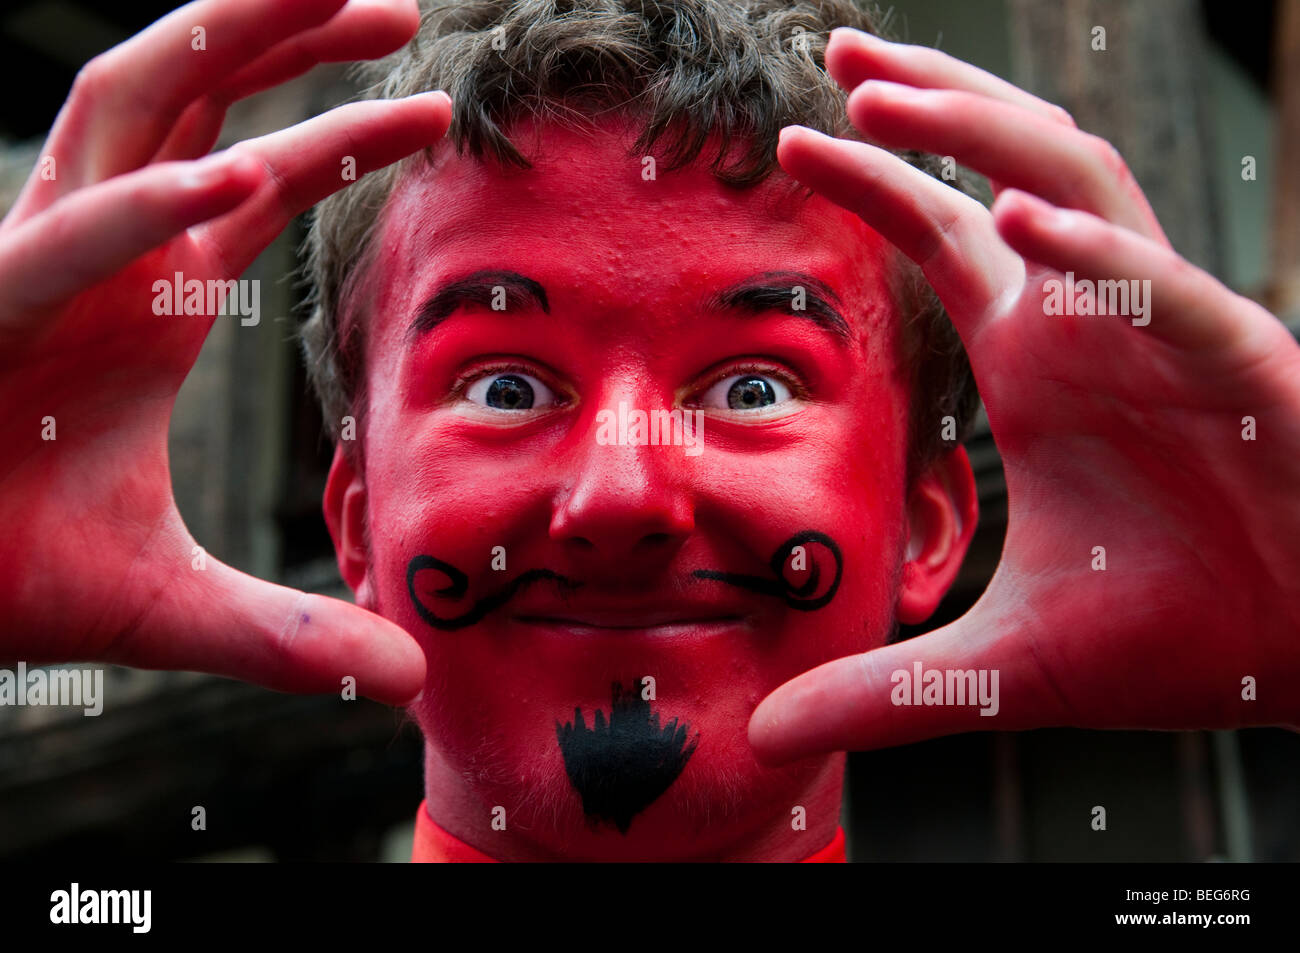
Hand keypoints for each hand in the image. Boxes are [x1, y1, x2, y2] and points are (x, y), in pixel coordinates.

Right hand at [0, 0, 449, 703]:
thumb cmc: (6, 570)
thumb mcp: (172, 605)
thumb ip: (290, 634)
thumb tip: (406, 679)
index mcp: (152, 296)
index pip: (260, 178)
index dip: (345, 133)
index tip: (436, 111)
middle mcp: (102, 259)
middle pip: (197, 102)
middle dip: (287, 34)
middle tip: (399, 2)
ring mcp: (38, 270)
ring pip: (128, 115)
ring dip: (223, 46)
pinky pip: (70, 240)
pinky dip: (147, 210)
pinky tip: (236, 178)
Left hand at [750, 26, 1299, 762]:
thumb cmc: (1181, 631)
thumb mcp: (1006, 669)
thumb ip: (886, 692)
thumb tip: (766, 736)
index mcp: (1037, 361)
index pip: (940, 238)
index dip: (873, 184)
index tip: (792, 145)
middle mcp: (1093, 325)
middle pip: (1001, 171)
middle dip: (926, 101)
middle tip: (839, 51)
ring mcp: (1167, 335)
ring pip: (1080, 190)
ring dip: (987, 137)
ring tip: (885, 98)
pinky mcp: (1245, 370)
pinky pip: (1169, 293)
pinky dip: (1099, 260)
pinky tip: (1022, 230)